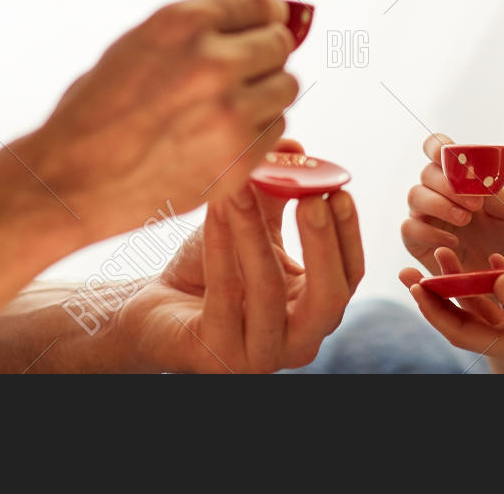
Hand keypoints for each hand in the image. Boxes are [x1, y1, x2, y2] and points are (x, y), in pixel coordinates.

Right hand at [19, 0, 298, 241]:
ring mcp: (229, 114)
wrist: (70, 180)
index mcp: (184, 24)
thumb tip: (262, 19)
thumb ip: (198, 30)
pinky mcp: (237, 160)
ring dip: (265, 93)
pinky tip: (218, 136)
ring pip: (285, 88)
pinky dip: (256, 131)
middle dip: (263, 55)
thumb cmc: (98, 111)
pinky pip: (275, 130)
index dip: (265, 16)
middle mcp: (213, 63)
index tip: (264, 26)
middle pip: (279, 45)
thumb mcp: (139, 44)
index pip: (261, 4)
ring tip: (224, 106)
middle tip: (238, 73)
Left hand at [113, 142, 364, 372]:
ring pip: (268, 291)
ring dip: (255, 232)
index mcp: (315, 311)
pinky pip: (224, 294)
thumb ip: (278, 190)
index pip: (349, 277)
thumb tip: (294, 147)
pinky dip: (221, 245)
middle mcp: (296, 342)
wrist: (154, 310)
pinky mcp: (216, 356)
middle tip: (310, 198)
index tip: (339, 190)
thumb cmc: (211, 269)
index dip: (349, 235)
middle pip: (328, 299)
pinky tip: (216, 209)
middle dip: (322, 245)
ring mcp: (258, 356)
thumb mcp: (252, 227)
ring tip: (241, 187)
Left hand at [399, 250, 503, 373]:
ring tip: (443, 252)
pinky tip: (494, 261)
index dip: (434, 311)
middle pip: (462, 319)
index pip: (461, 332)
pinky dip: (494, 283)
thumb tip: (495, 278)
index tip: (416, 286)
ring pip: (479, 309)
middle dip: (436, 293)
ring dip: (460, 282)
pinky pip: (502, 306)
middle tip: (410, 268)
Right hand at [401, 133, 503, 276]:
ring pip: (415, 196)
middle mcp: (436, 191)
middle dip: (449, 184)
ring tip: (466, 220)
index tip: (446, 154)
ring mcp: (424, 215)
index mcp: (456, 176)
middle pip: (426, 173)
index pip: (437, 150)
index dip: (436, 146)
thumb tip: (477, 178)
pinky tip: (452, 242)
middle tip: (475, 203)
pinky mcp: (416, 241)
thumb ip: (496, 189)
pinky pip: (410, 227)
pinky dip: (430, 232)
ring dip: (440, 204)